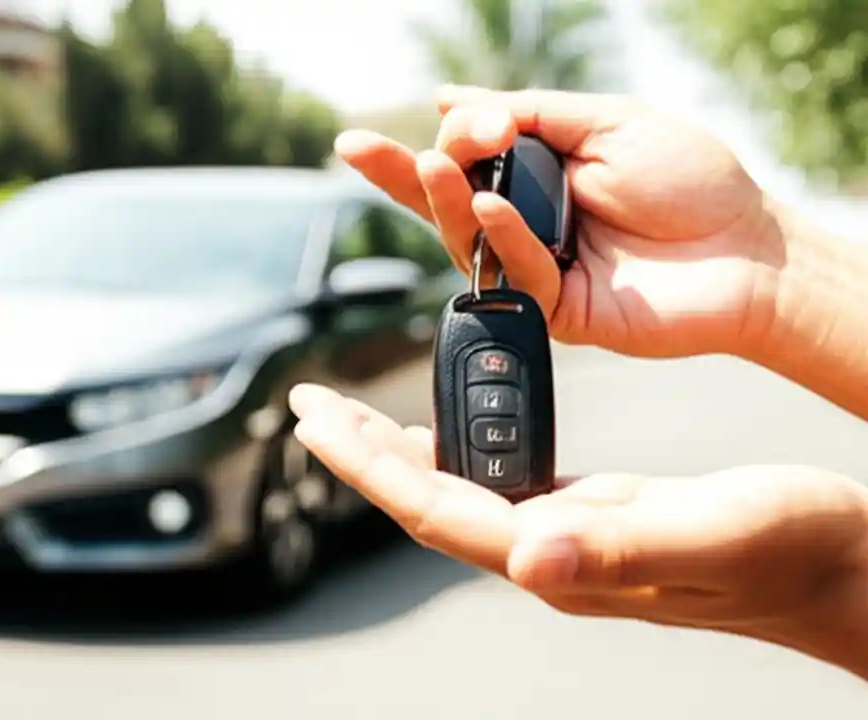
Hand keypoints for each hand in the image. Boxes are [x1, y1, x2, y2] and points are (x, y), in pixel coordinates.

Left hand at [289, 383, 867, 677]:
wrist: (846, 570)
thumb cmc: (796, 551)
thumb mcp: (714, 534)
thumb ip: (620, 549)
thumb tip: (526, 560)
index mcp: (566, 559)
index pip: (437, 511)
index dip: (368, 468)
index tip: (313, 421)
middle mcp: (555, 555)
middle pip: (430, 502)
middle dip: (362, 454)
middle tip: (308, 404)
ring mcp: (573, 540)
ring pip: (458, 493)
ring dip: (400, 453)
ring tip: (352, 415)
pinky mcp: (596, 519)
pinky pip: (502, 483)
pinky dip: (460, 450)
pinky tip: (448, 433)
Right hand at [337, 85, 787, 359]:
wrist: (750, 250)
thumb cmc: (692, 182)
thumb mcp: (608, 122)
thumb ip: (531, 113)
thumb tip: (451, 98)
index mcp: (536, 173)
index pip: (466, 154)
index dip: (449, 134)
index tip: (454, 111)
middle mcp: (525, 221)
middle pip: (445, 201)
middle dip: (398, 174)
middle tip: (356, 147)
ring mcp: (534, 267)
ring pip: (466, 239)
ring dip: (443, 200)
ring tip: (431, 167)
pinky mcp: (550, 310)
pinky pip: (513, 273)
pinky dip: (502, 237)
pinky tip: (493, 207)